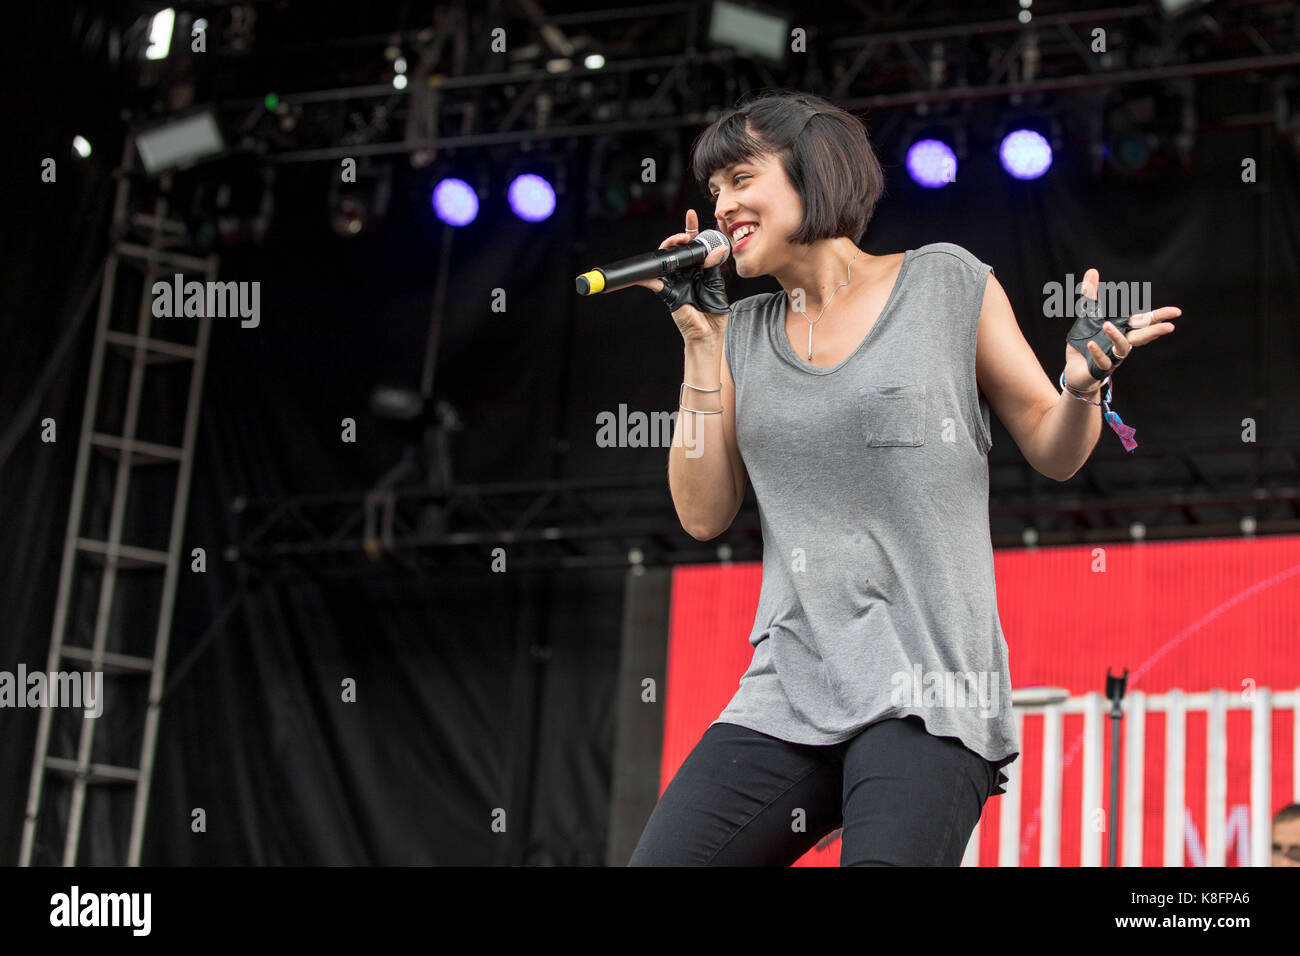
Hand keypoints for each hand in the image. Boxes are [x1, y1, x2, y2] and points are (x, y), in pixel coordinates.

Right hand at [631, 208, 729, 344]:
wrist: (708, 333)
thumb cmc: (714, 312)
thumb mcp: (716, 285)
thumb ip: (713, 266)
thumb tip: (717, 249)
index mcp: (698, 269)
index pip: (693, 245)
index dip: (691, 229)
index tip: (691, 215)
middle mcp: (684, 273)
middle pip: (677, 249)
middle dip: (679, 237)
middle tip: (686, 234)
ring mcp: (674, 281)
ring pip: (665, 260)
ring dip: (669, 248)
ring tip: (678, 242)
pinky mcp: (667, 293)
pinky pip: (653, 282)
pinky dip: (647, 276)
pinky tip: (648, 270)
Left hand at [1064, 267, 1179, 392]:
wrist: (1076, 369)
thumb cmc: (1087, 342)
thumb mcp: (1087, 316)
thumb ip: (1090, 295)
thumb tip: (1092, 271)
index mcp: (1123, 330)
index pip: (1144, 322)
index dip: (1159, 317)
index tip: (1176, 312)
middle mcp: (1122, 343)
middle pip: (1142, 336)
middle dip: (1156, 331)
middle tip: (1170, 327)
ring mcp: (1113, 357)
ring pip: (1122, 347)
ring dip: (1116, 336)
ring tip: (1107, 325)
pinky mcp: (1101, 368)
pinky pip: (1102, 360)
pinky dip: (1098, 352)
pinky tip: (1092, 344)